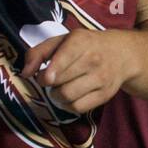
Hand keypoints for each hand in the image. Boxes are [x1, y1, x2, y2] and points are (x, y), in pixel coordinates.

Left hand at [21, 28, 139, 112]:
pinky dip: (67, 105)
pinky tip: (69, 97)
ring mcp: (101, 78)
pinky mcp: (105, 95)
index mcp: (81, 41)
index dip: (51, 72)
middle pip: (60, 81)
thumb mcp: (63, 40)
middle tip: (50, 78)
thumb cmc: (86, 46)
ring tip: (59, 87)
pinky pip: (78, 108)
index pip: (64, 58)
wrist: (122, 54)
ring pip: (67, 96)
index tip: (46, 78)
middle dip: (48, 82)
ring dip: (56, 95)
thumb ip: (38, 52)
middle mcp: (93, 59)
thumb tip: (25, 73)